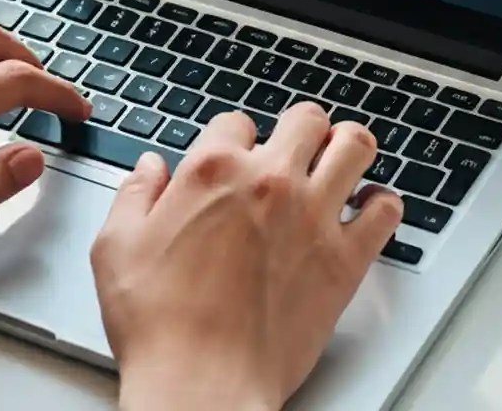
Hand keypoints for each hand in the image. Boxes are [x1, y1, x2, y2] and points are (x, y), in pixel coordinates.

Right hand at [90, 104, 403, 410]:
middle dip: (300, 129)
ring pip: (355, 146)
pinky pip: (385, 210)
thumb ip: (133, 196)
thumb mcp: (116, 248)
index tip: (236, 157)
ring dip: (347, 148)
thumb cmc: (160, 324)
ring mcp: (314, 217)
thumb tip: (148, 169)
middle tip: (296, 149)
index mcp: (214, 170)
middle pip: (307, 119)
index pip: (237, 121)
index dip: (235, 138)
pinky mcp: (345, 259)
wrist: (202, 382)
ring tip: (339, 161)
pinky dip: (381, 203)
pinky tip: (367, 208)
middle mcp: (270, 183)